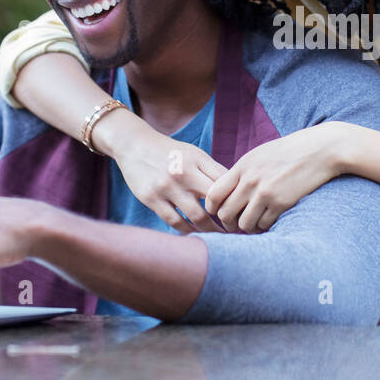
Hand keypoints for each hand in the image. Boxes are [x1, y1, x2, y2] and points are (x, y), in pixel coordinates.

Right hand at [107, 120, 228, 233]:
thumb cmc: (172, 152)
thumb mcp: (195, 154)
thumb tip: (237, 191)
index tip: (243, 210)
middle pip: (213, 202)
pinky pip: (174, 221)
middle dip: (227, 217)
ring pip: (195, 216)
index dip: (236, 198)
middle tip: (235, 227)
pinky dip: (187, 229)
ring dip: (210, 229)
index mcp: (197, 161)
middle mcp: (183, 173)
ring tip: (218, 234)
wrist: (136, 145)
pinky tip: (195, 231)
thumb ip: (214, 170)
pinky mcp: (151, 198)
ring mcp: (166, 187)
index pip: (224, 183)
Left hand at [205, 122, 346, 232]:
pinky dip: (265, 227)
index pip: (213, 195)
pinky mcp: (281, 203)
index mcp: (242, 167)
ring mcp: (265, 192)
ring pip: (244, 224)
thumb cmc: (290, 152)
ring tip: (254, 225)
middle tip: (236, 226)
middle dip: (228, 224)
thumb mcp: (260, 155)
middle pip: (225, 214)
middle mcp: (250, 180)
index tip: (220, 213)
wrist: (319, 149)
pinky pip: (264, 225)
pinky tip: (270, 221)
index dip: (213, 209)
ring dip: (248, 228)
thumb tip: (228, 192)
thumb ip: (243, 172)